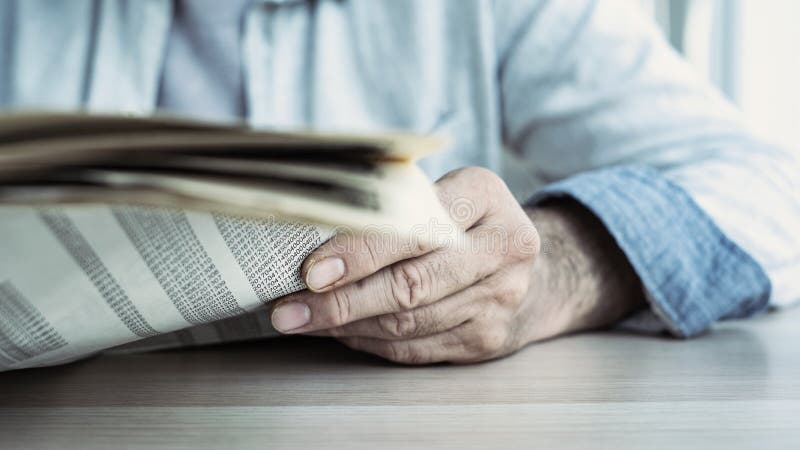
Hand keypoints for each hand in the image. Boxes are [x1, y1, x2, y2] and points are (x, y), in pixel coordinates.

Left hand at [270, 167, 643, 363]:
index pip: (416, 226)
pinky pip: (417, 348)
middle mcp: (503, 246)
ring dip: (346, 325)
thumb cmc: (467, 223)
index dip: (361, 251)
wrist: (534, 270)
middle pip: (412, 284)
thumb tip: (312, 228)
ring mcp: (500, 298)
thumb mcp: (444, 191)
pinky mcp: (489, 338)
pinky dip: (370, 342)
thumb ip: (395, 200)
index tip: (311, 270)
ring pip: (409, 322)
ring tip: (301, 320)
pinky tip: (340, 332)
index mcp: (484, 195)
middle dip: (342, 300)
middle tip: (289, 309)